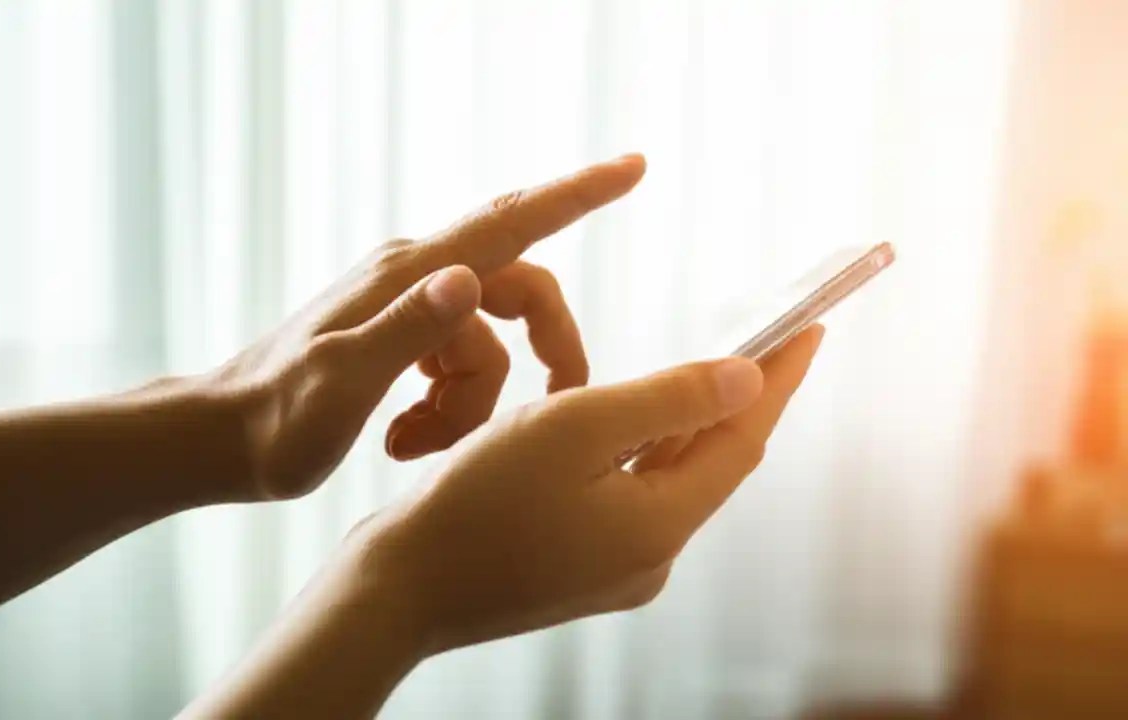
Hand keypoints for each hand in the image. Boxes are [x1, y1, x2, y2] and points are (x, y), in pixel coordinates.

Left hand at [200, 155, 645, 499]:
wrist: (223, 440)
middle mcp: (415, 277)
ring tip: (415, 441)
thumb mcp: (342, 383)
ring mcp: (407, 307)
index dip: (578, 194)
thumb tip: (468, 278)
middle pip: (521, 292)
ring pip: (489, 346)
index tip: (634, 168)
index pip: (511, 222)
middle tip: (558, 407)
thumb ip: (406, 331)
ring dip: (472, 404)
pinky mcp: (399, 339)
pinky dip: (447, 408)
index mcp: (410, 275)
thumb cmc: (276, 420)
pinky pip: (458, 366)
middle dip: (545, 350)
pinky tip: (404, 438)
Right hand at [349, 326, 823, 653]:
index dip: (779, 379)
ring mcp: (612, 568)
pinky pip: (625, 496)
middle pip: (708, 462)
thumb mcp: (573, 429)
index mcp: (659, 527)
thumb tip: (746, 378)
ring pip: (665, 478)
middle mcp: (648, 557)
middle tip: (769, 339)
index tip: (811, 327)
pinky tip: (625, 423)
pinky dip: (634, 452)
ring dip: (682, 424)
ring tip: (708, 370)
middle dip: (737, 399)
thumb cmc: (474, 505)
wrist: (398, 589)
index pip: (742, 440)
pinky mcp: (577, 567)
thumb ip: (666, 398)